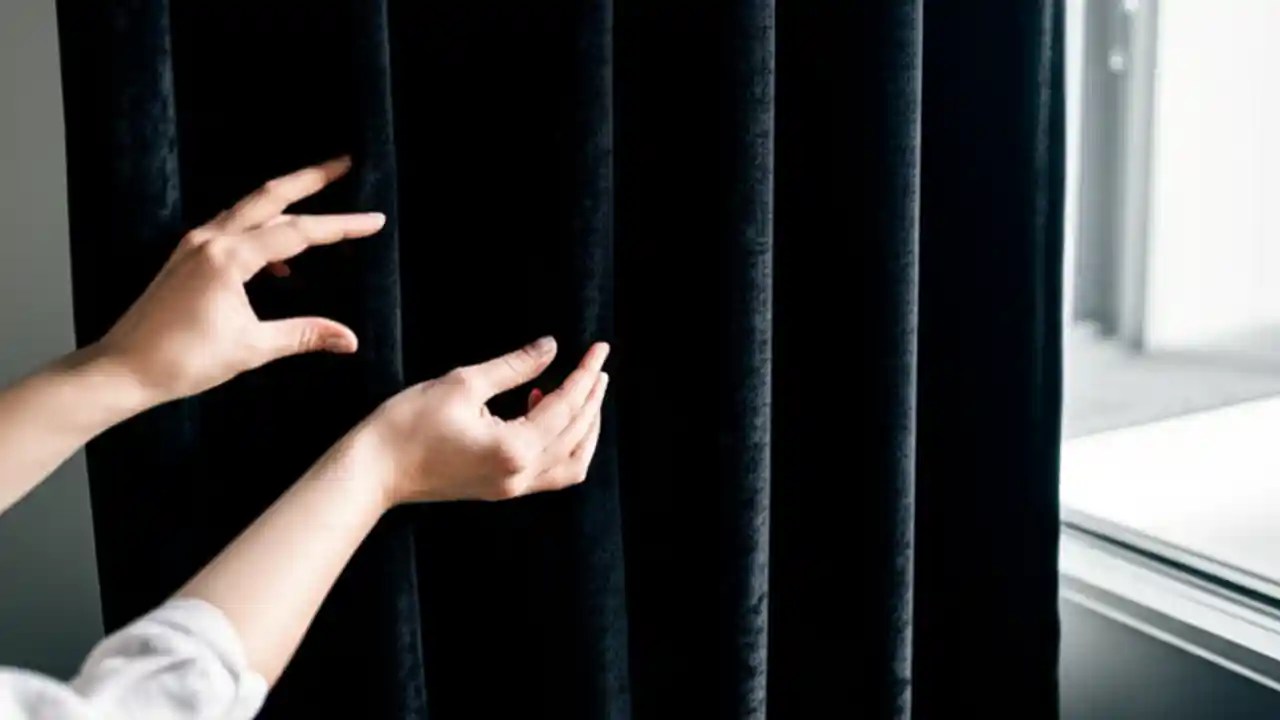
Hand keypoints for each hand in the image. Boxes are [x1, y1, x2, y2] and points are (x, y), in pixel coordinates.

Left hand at [92, 157, 383, 403]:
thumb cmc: (181, 360)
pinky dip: (263, 231)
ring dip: (287, 200)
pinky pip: (233, 229)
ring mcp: (195, 245)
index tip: (375, 219)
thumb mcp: (251, 348)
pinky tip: (280, 261)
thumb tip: (350, 339)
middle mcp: (210, 240)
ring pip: (250, 209)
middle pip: (270, 196)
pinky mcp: (187, 257)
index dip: (341, 225)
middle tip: (345, 163)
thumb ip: (304, 335)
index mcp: (228, 257)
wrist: (123, 369)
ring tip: (319, 197)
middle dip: (310, 179)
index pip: (298, 233)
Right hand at [347, 337, 609, 505]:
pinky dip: (563, 445)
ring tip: (581, 391)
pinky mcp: (501, 490)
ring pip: (573, 461)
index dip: (585, 374)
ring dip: (585, 427)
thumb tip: (551, 347)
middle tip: (597, 365)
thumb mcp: (462, 384)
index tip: (599, 349)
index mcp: (514, 449)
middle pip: (577, 434)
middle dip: (591, 397)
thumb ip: (514, 367)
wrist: (373, 471)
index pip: (566, 406)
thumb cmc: (407, 425)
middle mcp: (520, 475)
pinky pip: (551, 473)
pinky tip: (544, 413)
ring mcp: (512, 488)